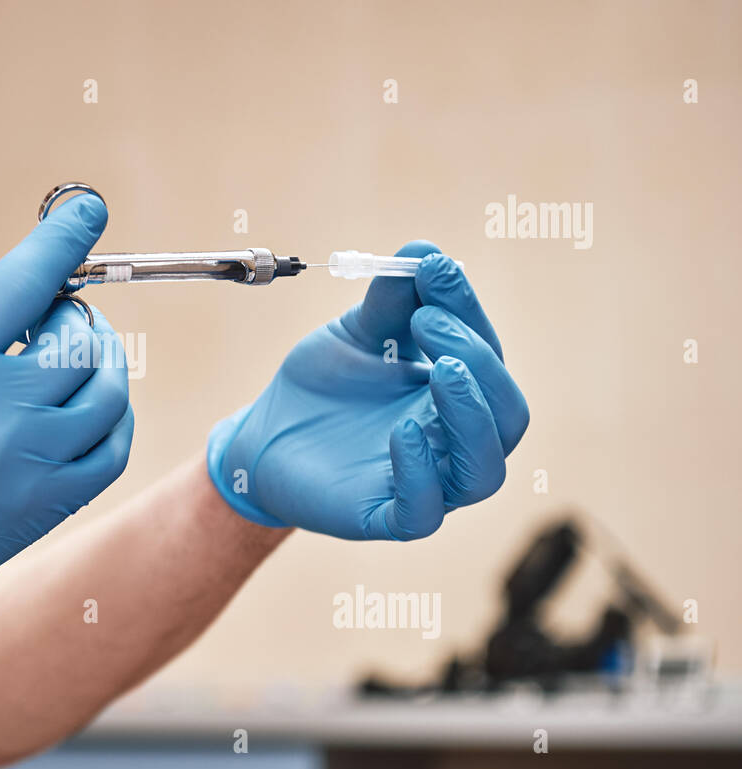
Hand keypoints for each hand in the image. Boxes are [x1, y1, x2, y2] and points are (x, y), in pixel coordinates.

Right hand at [0, 193, 132, 672]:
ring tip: (73, 346)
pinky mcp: (38, 511)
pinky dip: (114, 417)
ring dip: (100, 356)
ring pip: (105, 393)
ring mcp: (24, 469)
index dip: (62, 238)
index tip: (86, 209)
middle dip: (69, 308)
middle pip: (76, 336)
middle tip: (45, 309)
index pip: (25, 282)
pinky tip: (88, 404)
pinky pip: (111, 453)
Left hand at [207, 242, 527, 539]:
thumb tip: (424, 252)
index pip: (488, 357)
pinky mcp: (384, 517)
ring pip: (482, 472)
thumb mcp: (355, 334)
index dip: (468, 312)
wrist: (263, 435)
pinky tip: (401, 431)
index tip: (432, 270)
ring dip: (471, 417)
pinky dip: (421, 472)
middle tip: (429, 320)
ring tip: (441, 371)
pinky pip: (423, 512)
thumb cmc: (324, 387)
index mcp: (457, 396)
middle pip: (506, 416)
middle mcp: (454, 443)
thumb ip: (391, 301)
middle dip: (480, 364)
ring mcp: (425, 484)